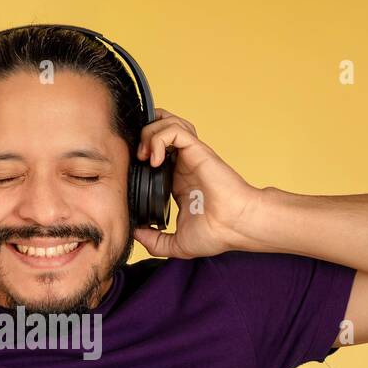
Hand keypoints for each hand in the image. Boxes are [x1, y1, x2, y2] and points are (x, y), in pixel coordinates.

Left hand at [130, 109, 261, 259]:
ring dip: (149, 134)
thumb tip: (135, 234)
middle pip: (160, 130)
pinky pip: (174, 130)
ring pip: (167, 122)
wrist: (236, 226)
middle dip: (141, 137)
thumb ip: (155, 241)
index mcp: (178, 181)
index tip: (131, 172)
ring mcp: (190, 156)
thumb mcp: (177, 244)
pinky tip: (155, 160)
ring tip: (145, 156)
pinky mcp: (197, 150)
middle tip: (137, 159)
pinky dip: (159, 138)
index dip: (140, 155)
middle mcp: (183, 164)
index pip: (155, 154)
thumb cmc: (217, 233)